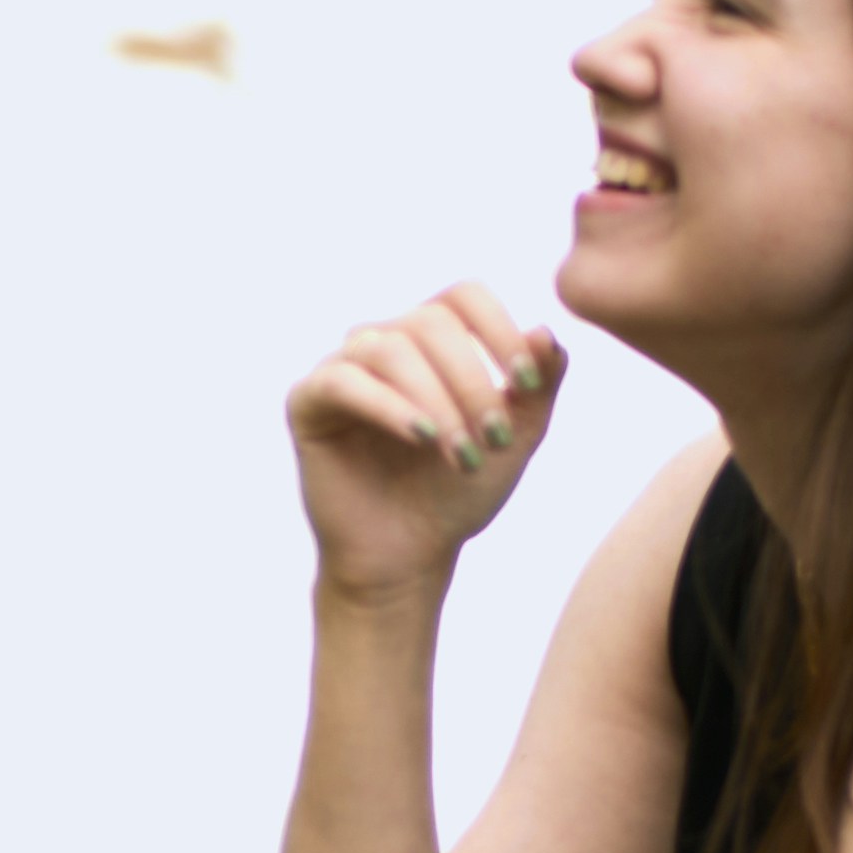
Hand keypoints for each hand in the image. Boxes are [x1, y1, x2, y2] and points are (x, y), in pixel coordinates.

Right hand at [289, 286, 565, 597]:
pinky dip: (389, 407)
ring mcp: (342, 368)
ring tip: (462, 455)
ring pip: (390, 349)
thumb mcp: (516, 437)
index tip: (526, 382)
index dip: (499, 329)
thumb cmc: (458, 493)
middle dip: (472, 381)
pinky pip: (343, 381)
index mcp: (430, 338)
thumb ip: (539, 384)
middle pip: (430, 321)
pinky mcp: (308, 403)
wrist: (408, 557)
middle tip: (496, 439)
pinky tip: (422, 439)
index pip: (464, 295)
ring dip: (437, 401)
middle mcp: (383, 342)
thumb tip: (545, 331)